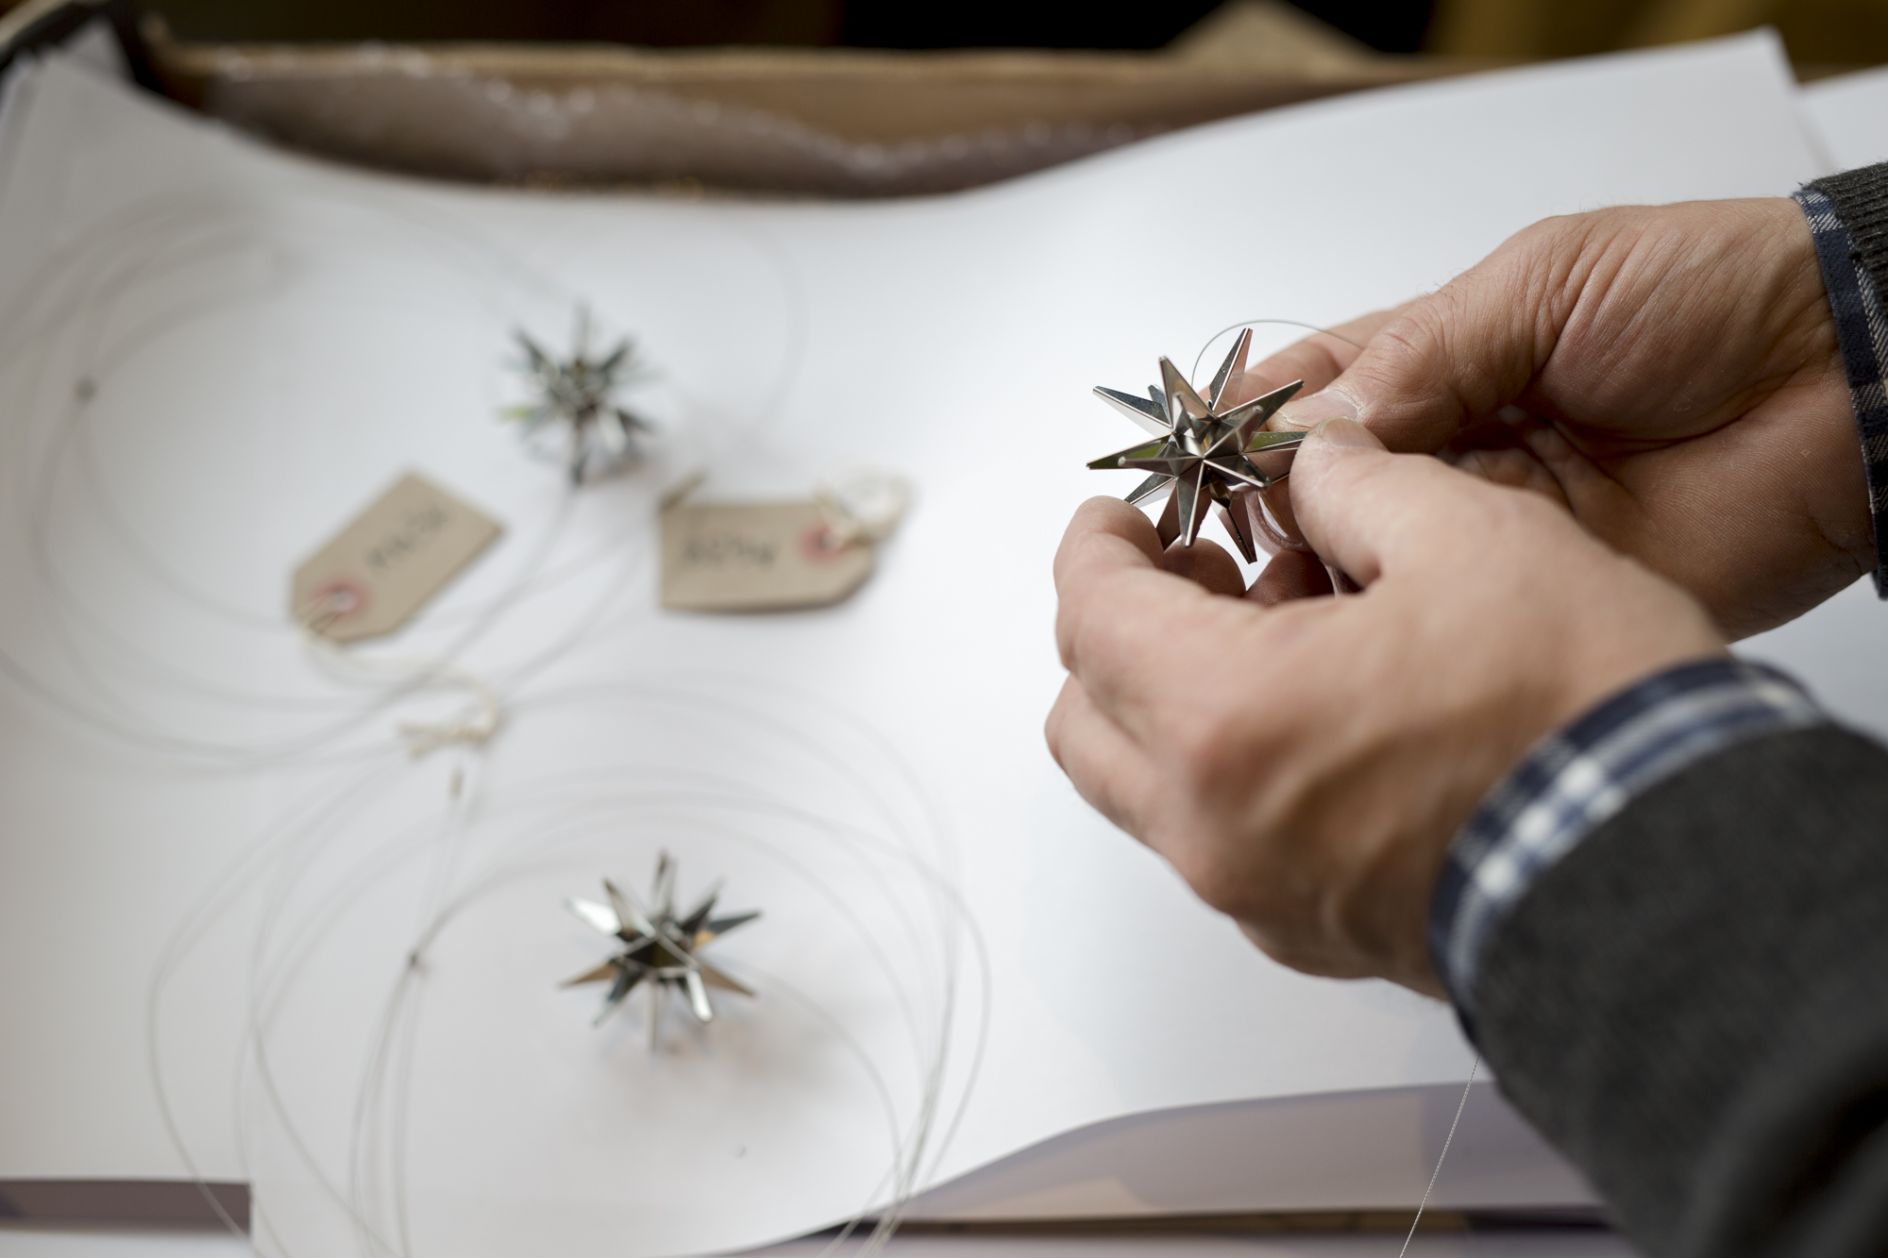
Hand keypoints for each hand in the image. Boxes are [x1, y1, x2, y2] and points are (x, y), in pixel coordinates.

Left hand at [1046, 421, 1724, 993]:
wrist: (1678, 879)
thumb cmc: (1581, 720)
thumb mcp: (1472, 537)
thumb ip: (1361, 482)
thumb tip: (1320, 460)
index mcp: (1221, 718)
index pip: (1088, 615)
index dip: (1096, 546)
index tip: (1120, 518)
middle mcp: (1213, 827)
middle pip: (1086, 719)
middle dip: (1118, 632)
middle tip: (1196, 573)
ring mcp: (1258, 896)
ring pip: (1147, 790)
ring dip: (1174, 704)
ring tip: (1277, 636)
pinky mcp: (1313, 935)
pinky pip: (1223, 843)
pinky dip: (1232, 774)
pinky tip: (1325, 715)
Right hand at [1238, 198, 1866, 638]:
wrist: (1843, 384)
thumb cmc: (1710, 296)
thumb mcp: (1546, 283)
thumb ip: (1424, 352)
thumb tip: (1309, 428)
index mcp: (1437, 359)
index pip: (1306, 397)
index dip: (1247, 427)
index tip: (1202, 460)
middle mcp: (1448, 448)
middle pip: (1316, 488)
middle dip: (1266, 508)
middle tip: (1243, 530)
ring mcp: (1488, 528)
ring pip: (1362, 561)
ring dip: (1311, 573)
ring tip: (1279, 582)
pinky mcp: (1533, 600)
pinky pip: (1443, 621)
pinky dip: (1386, 628)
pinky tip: (1350, 625)